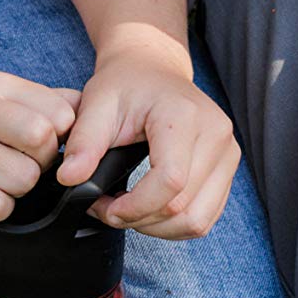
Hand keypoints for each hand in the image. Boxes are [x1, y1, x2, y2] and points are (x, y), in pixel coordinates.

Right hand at [0, 72, 76, 228]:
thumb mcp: (2, 102)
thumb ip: (49, 102)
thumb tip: (92, 111)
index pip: (58, 111)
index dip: (63, 137)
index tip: (45, 145)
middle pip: (42, 140)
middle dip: (43, 163)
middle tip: (25, 165)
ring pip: (22, 180)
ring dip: (19, 190)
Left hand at [56, 47, 238, 240]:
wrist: (153, 68)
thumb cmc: (126, 85)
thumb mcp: (97, 104)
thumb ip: (83, 142)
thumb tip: (69, 178)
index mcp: (184, 116)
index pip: (170, 181)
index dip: (135, 207)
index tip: (106, 208)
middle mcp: (216, 134)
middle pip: (183, 207)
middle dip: (139, 220)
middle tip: (108, 210)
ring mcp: (228, 153)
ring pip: (197, 220)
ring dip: (157, 228)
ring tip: (127, 210)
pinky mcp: (227, 168)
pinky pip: (205, 216)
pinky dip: (174, 224)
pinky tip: (148, 208)